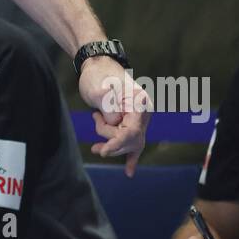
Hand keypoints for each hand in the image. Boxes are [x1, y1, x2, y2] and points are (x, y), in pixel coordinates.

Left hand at [81, 58, 149, 174]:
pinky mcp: (131, 122)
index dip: (116, 143)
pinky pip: (134, 143)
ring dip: (111, 144)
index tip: (102, 150)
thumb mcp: (99, 90)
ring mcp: (139, 118)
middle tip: (95, 118)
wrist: (97, 66)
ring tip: (95, 139)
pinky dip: (131, 157)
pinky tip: (129, 172)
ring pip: (128, 143)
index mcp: (140, 103)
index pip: (131, 132)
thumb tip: (116, 124)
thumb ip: (109, 108)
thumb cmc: (98, 76)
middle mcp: (144, 112)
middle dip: (109, 139)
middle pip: (130, 140)